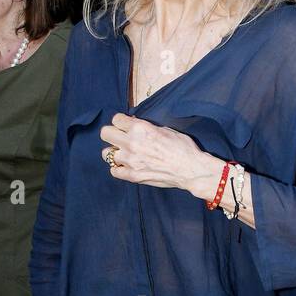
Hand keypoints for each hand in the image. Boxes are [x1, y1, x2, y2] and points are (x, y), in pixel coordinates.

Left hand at [100, 113, 216, 191]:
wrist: (190, 169)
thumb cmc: (183, 148)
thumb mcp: (165, 129)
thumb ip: (146, 127)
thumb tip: (135, 125)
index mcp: (140, 128)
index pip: (116, 119)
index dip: (121, 122)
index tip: (126, 126)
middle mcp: (132, 143)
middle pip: (105, 133)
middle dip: (112, 134)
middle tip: (120, 138)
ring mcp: (130, 161)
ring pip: (106, 153)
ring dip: (115, 152)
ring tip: (125, 154)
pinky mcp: (133, 176)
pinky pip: (114, 171)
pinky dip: (118, 168)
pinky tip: (126, 166)